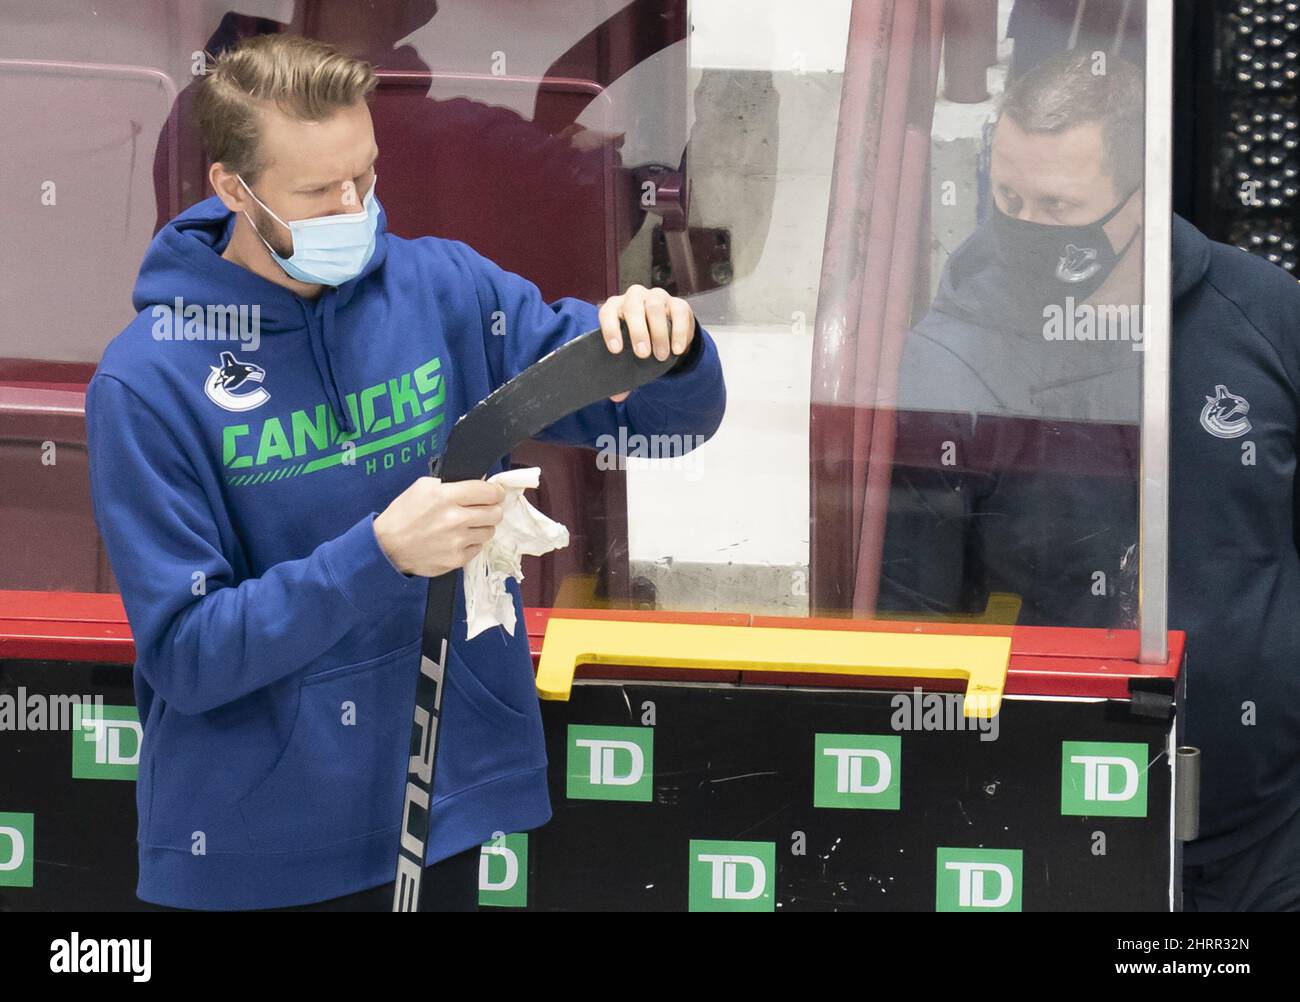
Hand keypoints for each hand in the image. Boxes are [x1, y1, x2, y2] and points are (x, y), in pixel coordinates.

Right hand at [373, 477, 505, 576]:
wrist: (387, 546)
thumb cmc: (404, 513)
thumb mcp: (423, 487)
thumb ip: (453, 482)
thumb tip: (481, 481)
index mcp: (446, 496)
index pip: (490, 492)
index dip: (495, 492)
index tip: (493, 494)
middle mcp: (455, 518)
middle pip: (496, 513)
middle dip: (491, 509)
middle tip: (482, 509)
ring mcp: (457, 541)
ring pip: (490, 531)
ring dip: (482, 527)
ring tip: (466, 525)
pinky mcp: (457, 559)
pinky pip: (478, 548)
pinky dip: (471, 543)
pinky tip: (457, 539)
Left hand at [598, 284, 695, 401]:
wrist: (666, 329)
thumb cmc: (640, 341)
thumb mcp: (629, 354)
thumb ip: (623, 372)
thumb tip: (617, 397)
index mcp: (616, 307)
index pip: (608, 312)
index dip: (610, 329)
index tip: (616, 350)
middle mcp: (635, 297)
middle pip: (633, 307)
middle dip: (637, 331)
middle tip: (643, 355)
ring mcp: (657, 297)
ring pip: (655, 307)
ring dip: (658, 333)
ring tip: (661, 356)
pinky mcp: (678, 303)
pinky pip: (679, 312)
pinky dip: (679, 332)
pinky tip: (678, 349)